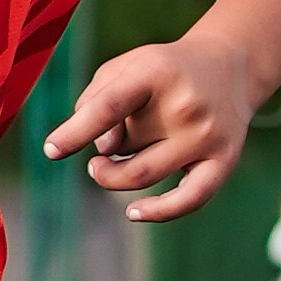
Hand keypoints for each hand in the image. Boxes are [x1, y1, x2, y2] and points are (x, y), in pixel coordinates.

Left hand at [45, 29, 258, 226]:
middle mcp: (186, 105)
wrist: (229, 66)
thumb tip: (103, 149)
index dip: (75, 132)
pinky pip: (189, 200)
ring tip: (104, 167)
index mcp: (156, 73)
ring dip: (115, 177)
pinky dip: (159, 213)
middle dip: (105, 152)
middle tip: (103, 149)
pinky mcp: (224, 160)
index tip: (51, 151)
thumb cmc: (161, 71)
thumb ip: (96, 101)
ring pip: (144, 174)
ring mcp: (207, 135)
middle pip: (125, 146)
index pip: (108, 107)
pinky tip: (133, 213)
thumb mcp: (124, 68)